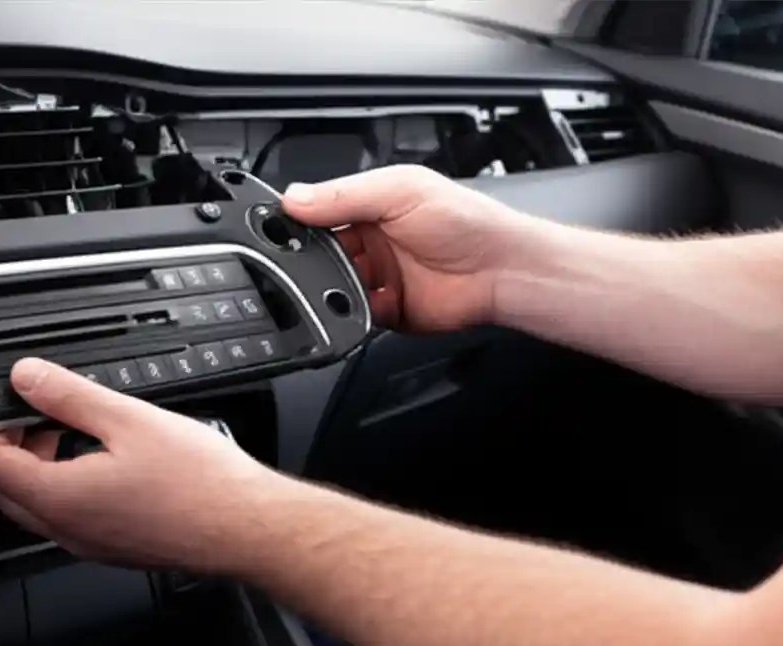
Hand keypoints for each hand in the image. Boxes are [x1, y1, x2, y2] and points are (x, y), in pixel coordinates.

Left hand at [0, 357, 282, 571]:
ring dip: (43, 474)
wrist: (246, 527)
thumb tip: (26, 378)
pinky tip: (110, 467)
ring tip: (78, 438)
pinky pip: (73, 523)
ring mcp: (92, 546)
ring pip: (41, 511)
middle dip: (14, 453)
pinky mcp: (116, 551)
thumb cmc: (198, 481)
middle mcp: (68, 530)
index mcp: (60, 497)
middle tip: (42, 421)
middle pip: (8, 493)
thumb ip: (68, 396)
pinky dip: (72, 493)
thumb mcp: (127, 418)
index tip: (17, 408)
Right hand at [283, 165, 544, 332]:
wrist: (501, 271)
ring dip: (333, 288)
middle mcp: (370, 242)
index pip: (319, 212)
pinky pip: (354, 316)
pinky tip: (365, 303)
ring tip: (345, 281)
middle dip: (313, 261)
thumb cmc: (466, 222)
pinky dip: (352, 315)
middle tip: (314, 261)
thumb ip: (345, 195)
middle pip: (320, 254)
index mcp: (370, 206)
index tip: (280, 228)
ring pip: (333, 288)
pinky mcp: (387, 311)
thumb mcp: (400, 191)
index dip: (299, 221)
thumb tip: (294, 197)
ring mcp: (378, 277)